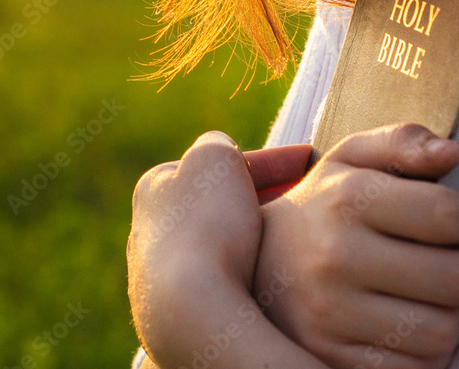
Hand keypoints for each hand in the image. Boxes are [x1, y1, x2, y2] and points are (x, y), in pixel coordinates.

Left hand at [127, 130, 311, 366]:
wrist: (193, 313)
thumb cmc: (208, 225)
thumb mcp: (215, 156)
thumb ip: (218, 143)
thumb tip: (221, 153)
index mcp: (153, 189)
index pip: (223, 163)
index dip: (271, 159)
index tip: (309, 160)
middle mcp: (149, 233)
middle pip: (223, 203)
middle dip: (263, 197)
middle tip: (302, 198)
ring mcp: (162, 278)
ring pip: (225, 243)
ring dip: (257, 235)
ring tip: (294, 236)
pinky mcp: (178, 315)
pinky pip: (225, 281)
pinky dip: (250, 269)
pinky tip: (271, 272)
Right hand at [253, 123, 458, 368]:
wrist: (258, 263)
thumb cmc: (327, 202)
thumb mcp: (354, 156)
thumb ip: (404, 142)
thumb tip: (455, 153)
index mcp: (349, 198)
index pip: (447, 215)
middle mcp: (336, 257)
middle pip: (454, 279)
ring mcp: (330, 315)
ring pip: (441, 332)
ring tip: (446, 296)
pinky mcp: (329, 360)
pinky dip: (430, 352)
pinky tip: (418, 323)